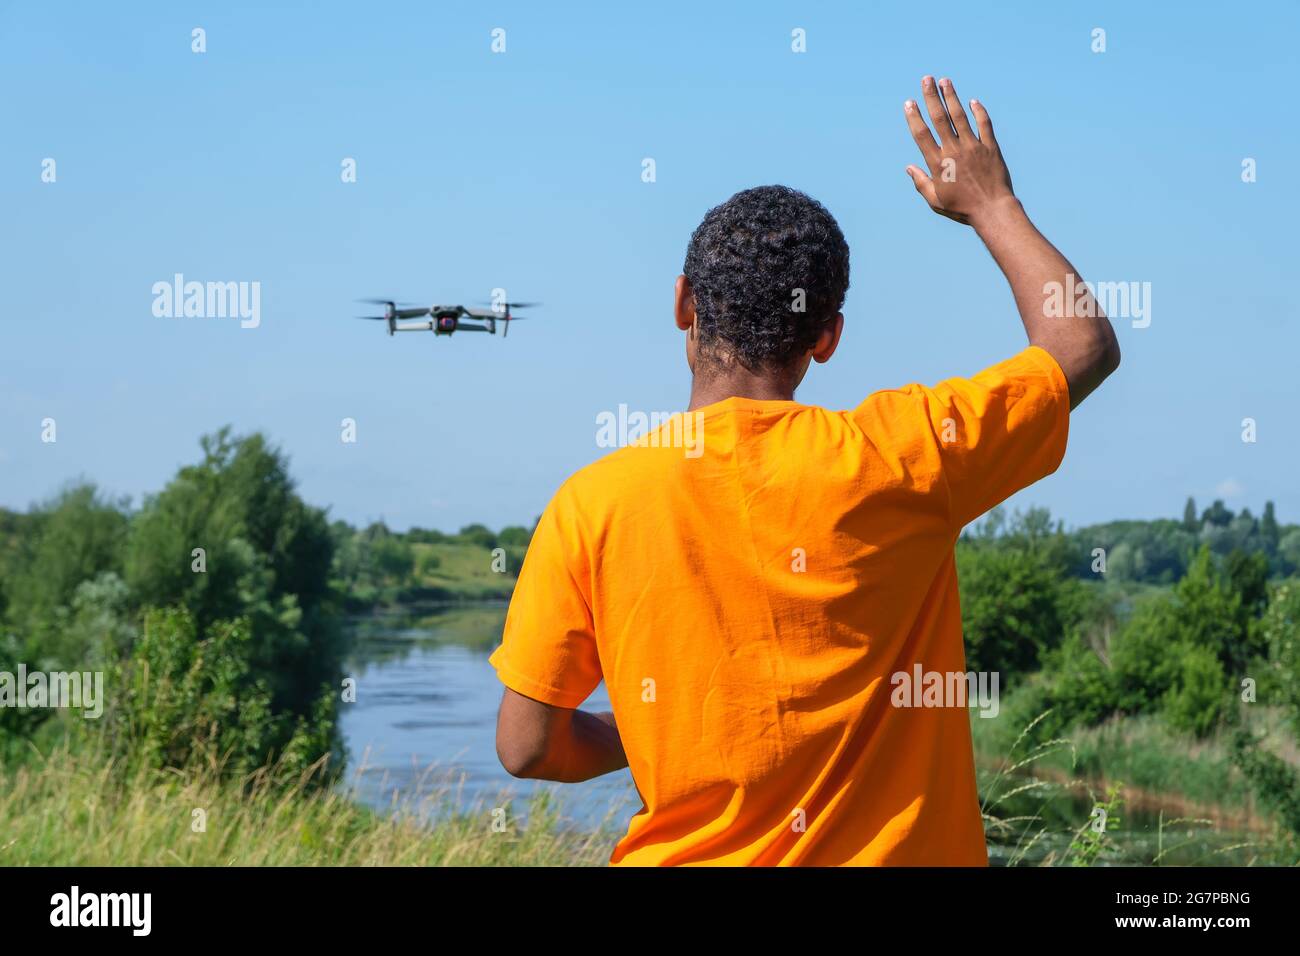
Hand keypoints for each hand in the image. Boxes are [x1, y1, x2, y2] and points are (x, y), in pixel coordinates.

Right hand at [903, 76, 1014, 225]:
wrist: (992, 209)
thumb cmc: (961, 208)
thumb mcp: (935, 200)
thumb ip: (921, 183)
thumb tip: (909, 167)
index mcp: (938, 164)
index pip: (922, 135)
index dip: (914, 117)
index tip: (909, 103)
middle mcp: (954, 151)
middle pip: (940, 118)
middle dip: (932, 97)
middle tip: (927, 79)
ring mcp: (973, 147)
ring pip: (960, 116)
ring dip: (952, 96)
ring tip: (945, 81)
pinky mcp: (990, 147)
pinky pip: (984, 124)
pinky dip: (979, 111)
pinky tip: (973, 101)